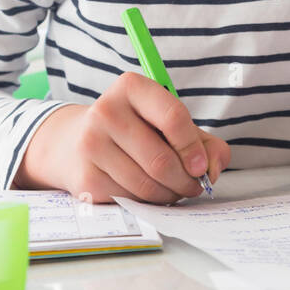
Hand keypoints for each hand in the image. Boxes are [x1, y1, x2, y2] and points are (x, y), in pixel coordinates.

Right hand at [13, 72, 231, 202]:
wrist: (75, 142)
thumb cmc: (135, 130)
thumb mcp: (168, 124)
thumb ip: (204, 142)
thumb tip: (213, 169)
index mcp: (131, 87)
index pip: (173, 117)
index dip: (193, 148)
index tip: (201, 167)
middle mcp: (106, 111)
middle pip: (161, 160)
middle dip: (185, 181)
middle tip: (194, 186)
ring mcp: (91, 145)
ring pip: (146, 185)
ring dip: (169, 194)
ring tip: (174, 189)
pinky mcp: (85, 177)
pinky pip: (129, 199)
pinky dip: (147, 202)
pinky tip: (148, 192)